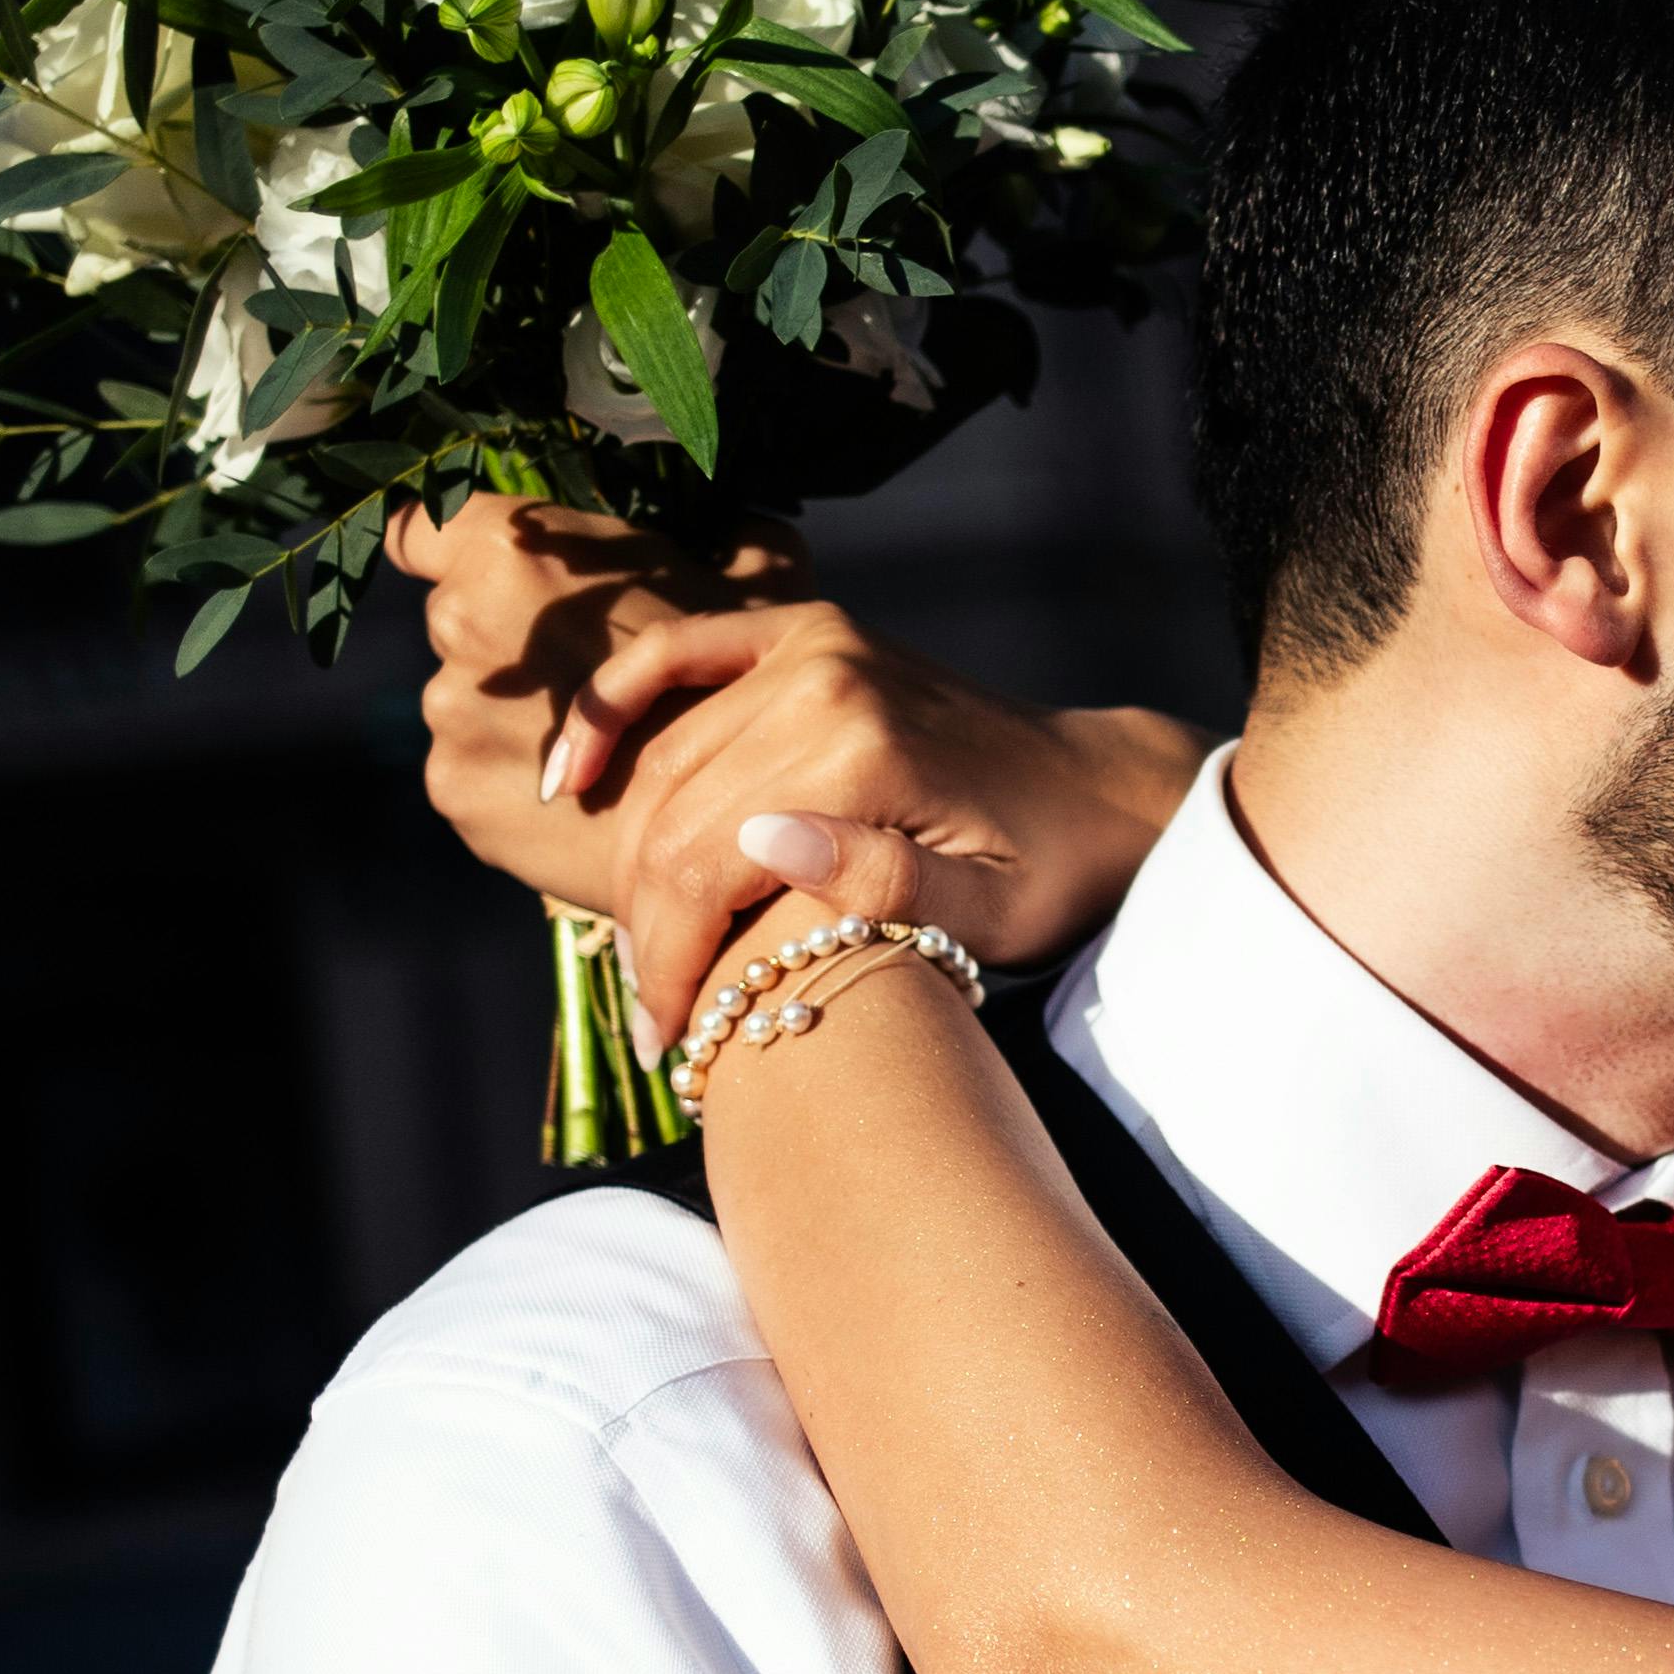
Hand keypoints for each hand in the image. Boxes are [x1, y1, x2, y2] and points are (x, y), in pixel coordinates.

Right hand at [391, 491, 1213, 1035]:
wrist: (1101, 791)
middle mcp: (823, 677)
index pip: (707, 860)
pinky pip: (674, 657)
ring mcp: (808, 645)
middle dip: (649, 928)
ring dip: (634, 859)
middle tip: (657, 1018)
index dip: (671, 959)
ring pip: (667, 760)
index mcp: (863, 746)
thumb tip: (766, 842)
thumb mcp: (994, 914)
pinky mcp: (801, 634)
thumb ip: (888, 883)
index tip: (671, 1040)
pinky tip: (571, 782)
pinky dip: (612, 708)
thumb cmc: (1054, 872)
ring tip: (642, 953)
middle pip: (675, 817)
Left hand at [391, 493, 816, 922]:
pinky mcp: (450, 786)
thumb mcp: (762, 590)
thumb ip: (731, 542)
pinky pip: (473, 771)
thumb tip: (744, 523)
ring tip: (594, 746)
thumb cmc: (742, 685)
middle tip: (583, 672)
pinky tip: (580, 790)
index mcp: (508, 549)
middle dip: (506, 640)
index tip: (468, 569)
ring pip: (464, 699)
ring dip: (512, 716)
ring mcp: (447, 711)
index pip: (417, 525)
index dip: (438, 545)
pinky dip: (513, 781)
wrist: (730, 824)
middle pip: (454, 617)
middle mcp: (457, 622)